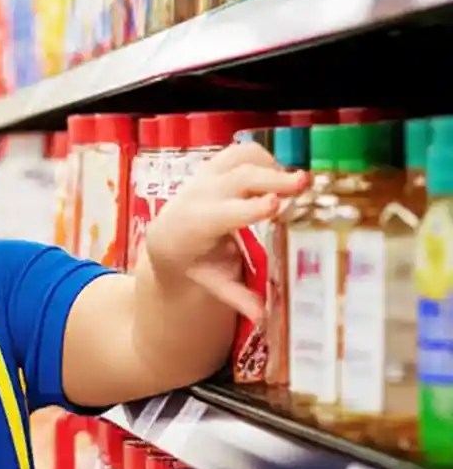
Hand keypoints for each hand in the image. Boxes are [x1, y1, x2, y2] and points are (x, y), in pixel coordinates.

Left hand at [144, 143, 308, 321]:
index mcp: (193, 226)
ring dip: (269, 166)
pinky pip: (240, 152)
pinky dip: (263, 159)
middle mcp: (197, 195)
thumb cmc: (192, 261)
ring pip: (238, 159)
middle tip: (303, 184)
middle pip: (236, 180)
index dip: (248, 208)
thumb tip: (261, 316)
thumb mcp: (210, 280)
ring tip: (296, 183)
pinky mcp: (215, 164)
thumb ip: (234, 295)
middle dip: (270, 180)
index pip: (221, 214)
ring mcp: (205, 176)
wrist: (166, 235)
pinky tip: (280, 178)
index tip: (275, 205)